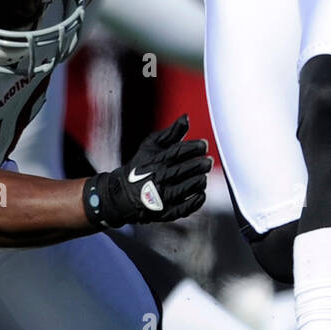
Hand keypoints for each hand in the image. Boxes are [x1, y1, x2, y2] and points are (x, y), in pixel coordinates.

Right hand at [82, 116, 210, 227]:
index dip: (196, 147)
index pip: (180, 151)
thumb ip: (171, 133)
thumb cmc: (140, 166)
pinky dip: (197, 200)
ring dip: (200, 180)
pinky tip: (200, 193)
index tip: (203, 145)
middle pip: (187, 169)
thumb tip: (186, 117)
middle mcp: (159, 178)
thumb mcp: (151, 146)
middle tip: (208, 161)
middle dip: (201, 164)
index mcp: (157, 160)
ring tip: (202, 176)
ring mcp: (162, 197)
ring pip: (189, 187)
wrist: (122, 194)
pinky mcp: (165, 212)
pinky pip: (187, 207)